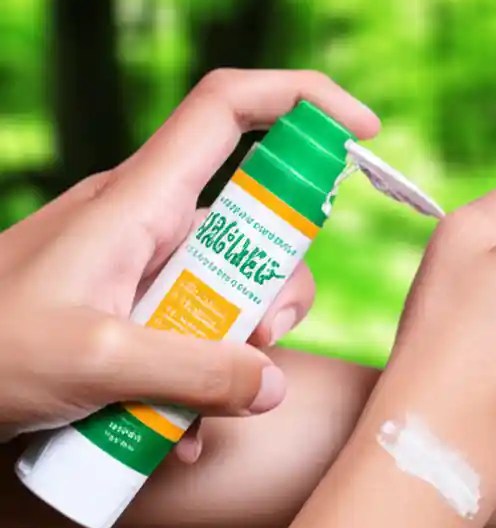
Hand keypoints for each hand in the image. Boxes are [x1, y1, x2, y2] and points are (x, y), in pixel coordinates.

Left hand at [0, 69, 378, 446]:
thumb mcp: (97, 367)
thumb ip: (198, 374)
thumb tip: (273, 383)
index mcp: (139, 199)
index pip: (228, 107)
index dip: (303, 98)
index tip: (365, 131)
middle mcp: (147, 219)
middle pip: (257, 219)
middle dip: (279, 285)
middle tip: (260, 344)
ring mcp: (139, 264)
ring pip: (234, 283)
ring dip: (236, 348)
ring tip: (198, 412)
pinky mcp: (130, 306)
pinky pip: (195, 328)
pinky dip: (200, 376)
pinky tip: (173, 428)